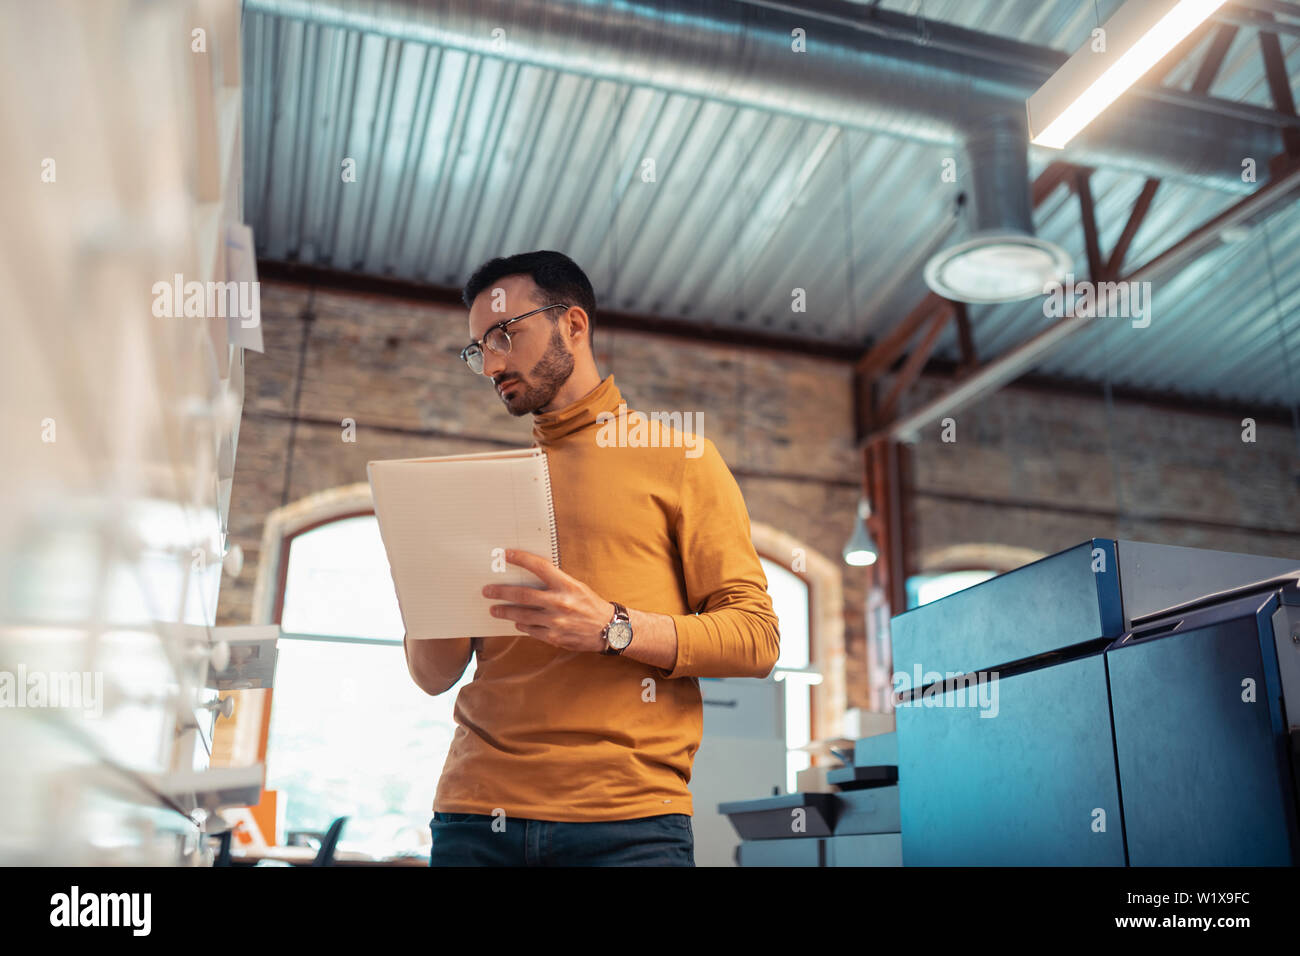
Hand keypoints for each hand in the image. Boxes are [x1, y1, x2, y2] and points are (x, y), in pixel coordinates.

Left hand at [481, 549, 613, 653]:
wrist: (609, 629)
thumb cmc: (591, 605)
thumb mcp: (577, 587)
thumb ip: (555, 583)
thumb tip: (530, 576)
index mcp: (567, 585)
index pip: (540, 567)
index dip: (521, 559)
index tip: (506, 554)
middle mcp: (560, 603)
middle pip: (523, 595)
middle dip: (501, 592)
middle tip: (487, 590)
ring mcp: (555, 622)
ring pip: (521, 615)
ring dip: (505, 612)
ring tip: (494, 609)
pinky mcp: (554, 637)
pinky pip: (530, 630)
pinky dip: (521, 625)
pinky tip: (516, 622)